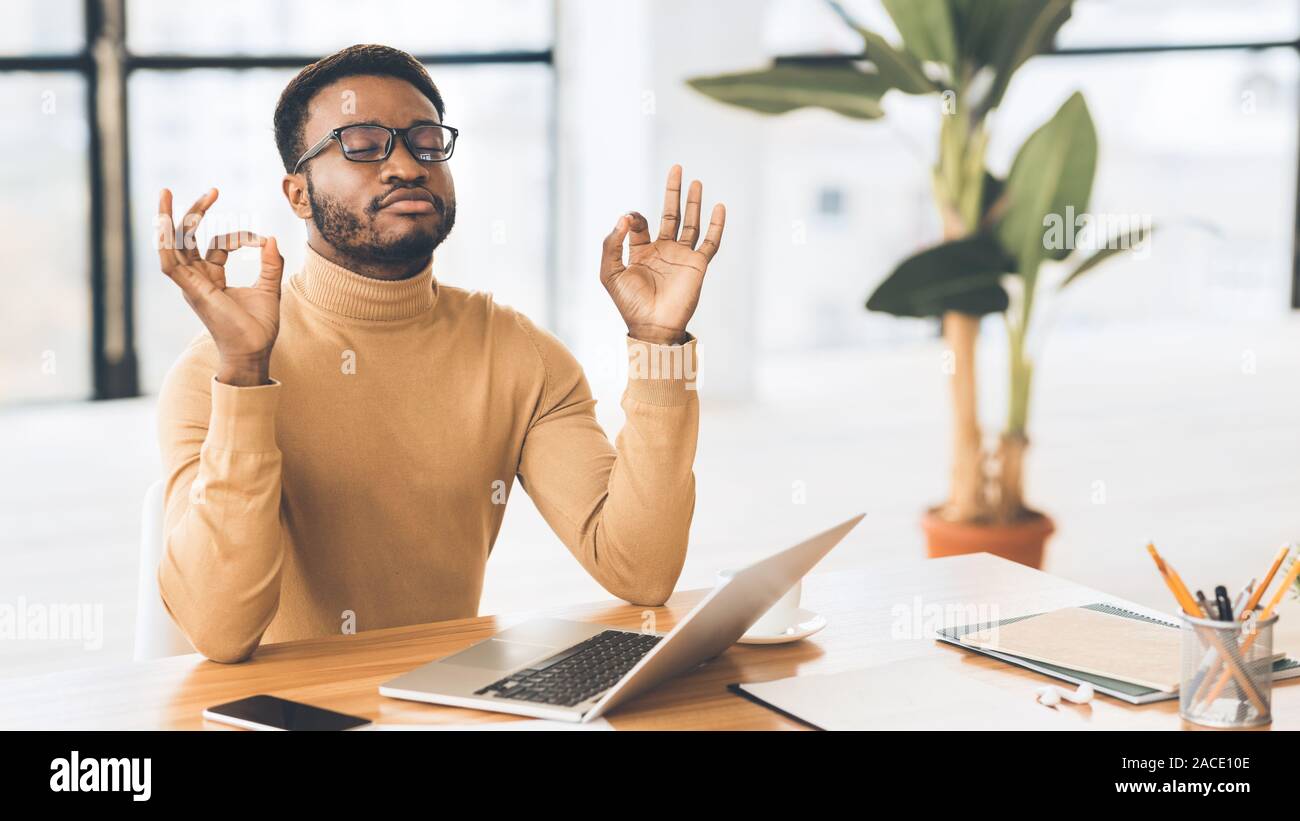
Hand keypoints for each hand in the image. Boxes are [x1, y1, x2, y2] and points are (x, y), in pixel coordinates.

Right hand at [156, 188, 283, 385]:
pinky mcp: (191, 290)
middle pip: (188, 238)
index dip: (240, 236)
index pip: (218, 245)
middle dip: (196, 212)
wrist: (254, 352)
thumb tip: (270, 238)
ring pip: (172, 246)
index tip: (262, 239)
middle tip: (212, 190)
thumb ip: (270, 264)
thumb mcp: (270, 289)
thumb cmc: (259, 328)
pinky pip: (170, 264)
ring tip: (165, 193)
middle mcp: (197, 279)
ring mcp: (191, 285)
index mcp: (212, 278)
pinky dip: (165, 243)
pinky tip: (163, 221)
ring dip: (167, 219)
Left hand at [600, 164, 724, 344]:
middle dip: (672, 192)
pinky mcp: (697, 265)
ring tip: (695, 181)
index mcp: (641, 252)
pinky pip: (710, 242)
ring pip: (690, 223)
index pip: (640, 223)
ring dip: (693, 202)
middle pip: (670, 214)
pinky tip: (719, 207)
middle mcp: (663, 251)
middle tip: (676, 168)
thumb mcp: (609, 272)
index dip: (633, 217)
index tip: (629, 222)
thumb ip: (612, 244)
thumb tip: (625, 218)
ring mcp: (682, 257)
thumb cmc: (629, 304)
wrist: (652, 326)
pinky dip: (716, 225)